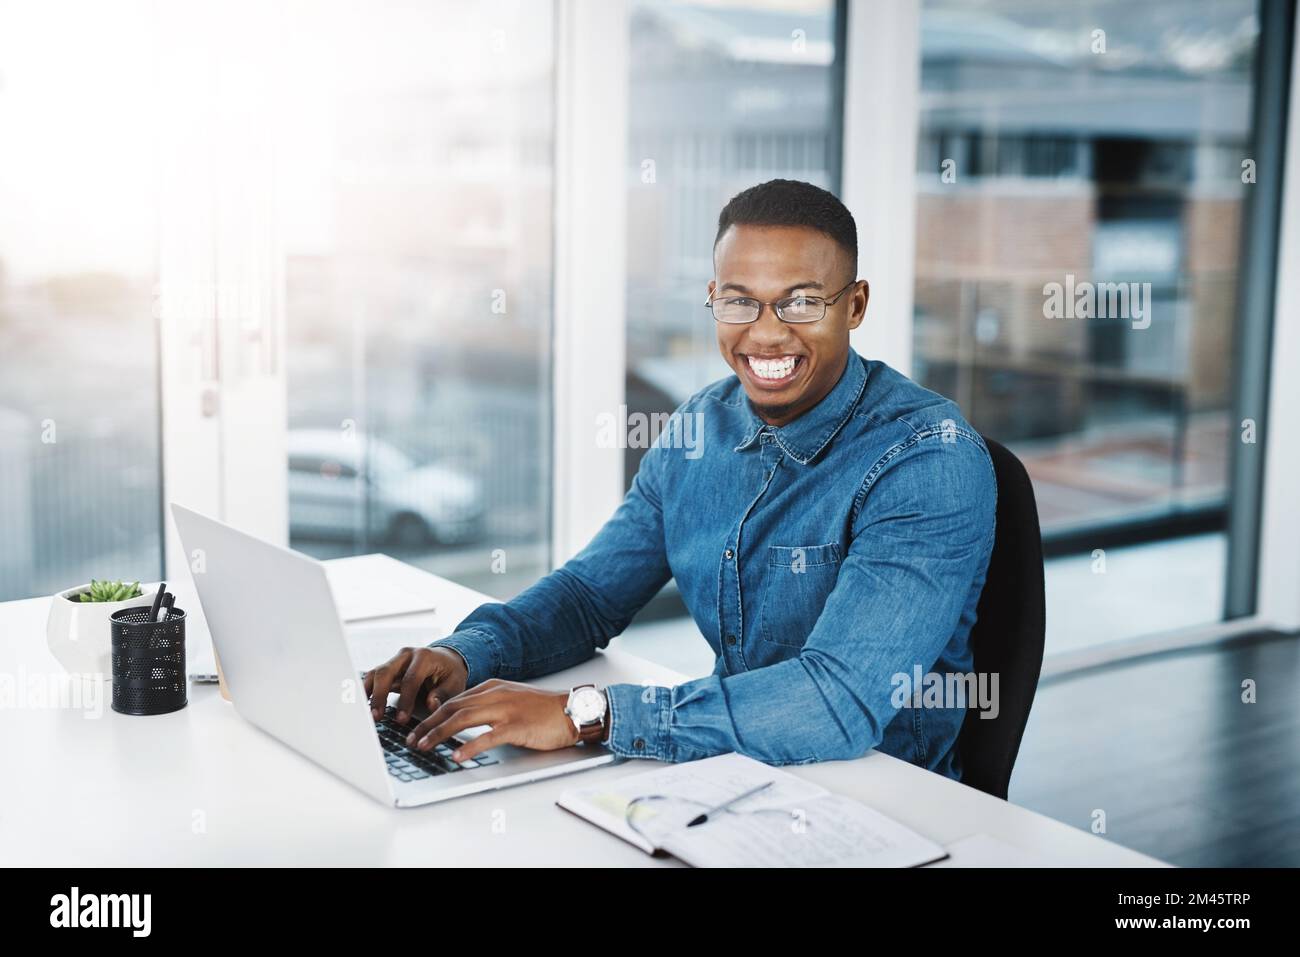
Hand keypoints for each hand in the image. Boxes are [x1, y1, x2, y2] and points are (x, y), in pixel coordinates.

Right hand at [363, 646, 469, 723]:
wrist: (446, 660)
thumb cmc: (450, 673)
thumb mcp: (455, 684)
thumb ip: (443, 694)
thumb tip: (431, 704)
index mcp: (424, 657)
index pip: (410, 679)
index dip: (405, 700)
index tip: (401, 719)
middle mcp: (406, 655)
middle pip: (386, 672)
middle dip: (379, 695)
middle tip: (377, 716)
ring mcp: (395, 660)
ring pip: (375, 673)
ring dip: (368, 693)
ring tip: (365, 713)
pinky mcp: (388, 668)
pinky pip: (372, 678)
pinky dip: (365, 691)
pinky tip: (361, 705)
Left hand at [403, 679, 579, 761]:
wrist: (573, 709)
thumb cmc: (543, 710)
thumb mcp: (510, 700)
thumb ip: (487, 707)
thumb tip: (462, 719)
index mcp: (491, 688)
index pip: (453, 700)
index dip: (431, 715)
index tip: (416, 728)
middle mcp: (495, 695)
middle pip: (451, 708)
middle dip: (427, 725)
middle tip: (410, 740)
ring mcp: (506, 709)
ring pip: (462, 718)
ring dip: (438, 733)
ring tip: (423, 746)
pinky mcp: (517, 726)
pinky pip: (488, 736)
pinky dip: (469, 746)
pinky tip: (457, 756)